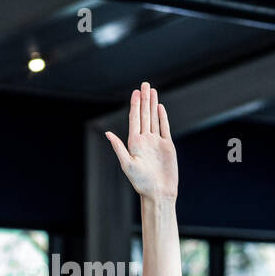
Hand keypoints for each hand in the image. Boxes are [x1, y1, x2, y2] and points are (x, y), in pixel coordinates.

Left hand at [105, 82, 177, 201]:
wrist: (158, 191)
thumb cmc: (141, 182)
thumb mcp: (127, 164)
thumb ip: (118, 147)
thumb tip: (107, 133)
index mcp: (134, 143)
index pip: (134, 119)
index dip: (135, 105)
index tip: (135, 92)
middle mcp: (144, 140)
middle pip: (144, 115)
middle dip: (144, 99)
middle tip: (145, 84)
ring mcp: (156, 141)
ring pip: (154, 118)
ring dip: (153, 104)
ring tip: (152, 91)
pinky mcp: (167, 145)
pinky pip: (164, 127)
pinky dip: (162, 117)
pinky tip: (160, 107)